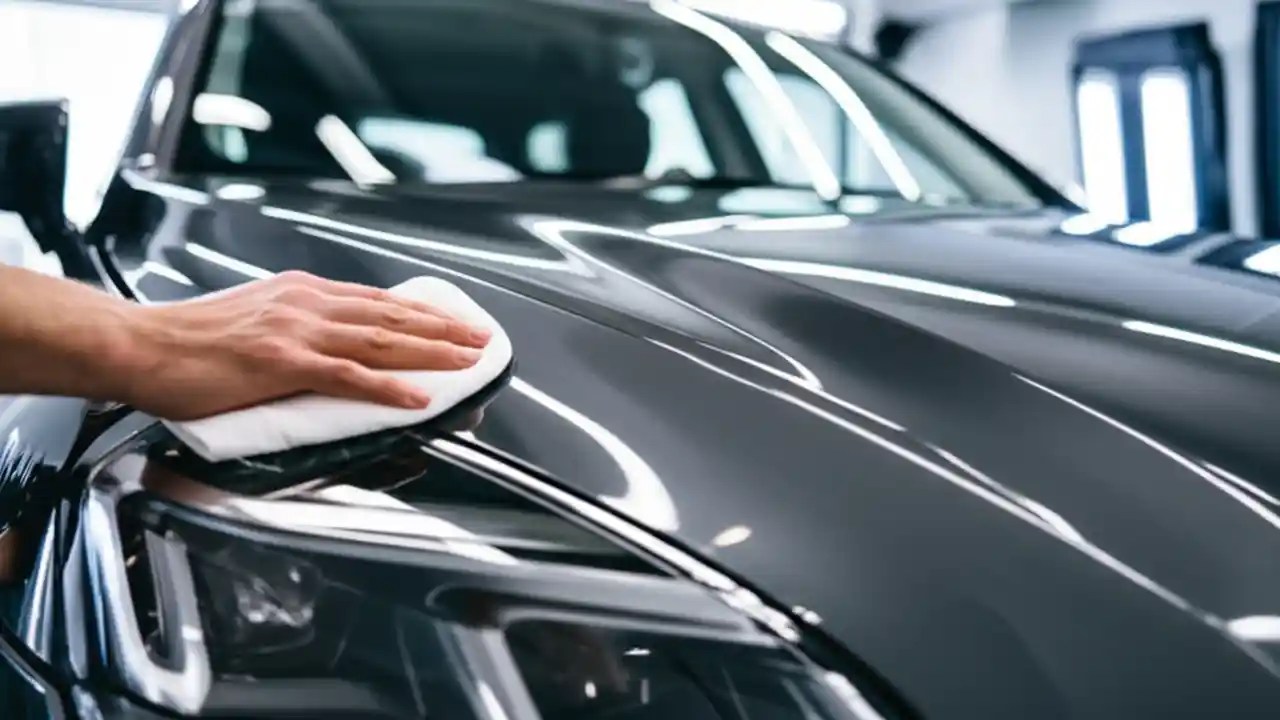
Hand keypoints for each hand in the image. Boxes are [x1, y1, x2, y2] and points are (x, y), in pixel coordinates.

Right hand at [110, 271, 491, 419]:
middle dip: (444, 330)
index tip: (456, 322)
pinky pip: (348, 376)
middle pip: (392, 316)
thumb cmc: (188, 341)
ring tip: (468, 364)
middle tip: (482, 343)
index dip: (424, 313)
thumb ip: (297, 329)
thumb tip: (332, 347)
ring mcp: (296, 332)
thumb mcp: (255, 320)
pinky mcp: (281, 363)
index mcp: (302, 293)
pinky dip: (389, 388)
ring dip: (432, 354)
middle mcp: (306, 304)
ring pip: (381, 341)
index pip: (378, 300)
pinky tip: (417, 398)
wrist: (140, 344)